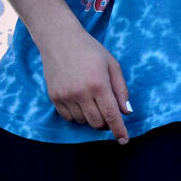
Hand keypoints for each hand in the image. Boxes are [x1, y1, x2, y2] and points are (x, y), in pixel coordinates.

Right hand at [40, 25, 131, 142]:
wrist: (59, 39)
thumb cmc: (90, 50)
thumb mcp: (112, 65)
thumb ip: (121, 90)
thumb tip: (126, 112)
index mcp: (99, 84)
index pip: (111, 116)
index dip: (119, 130)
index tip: (124, 140)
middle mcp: (81, 93)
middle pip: (97, 123)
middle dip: (106, 122)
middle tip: (108, 110)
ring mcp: (66, 96)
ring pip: (83, 121)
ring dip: (91, 117)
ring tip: (92, 99)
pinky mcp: (54, 97)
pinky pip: (69, 118)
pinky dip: (77, 115)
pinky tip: (80, 100)